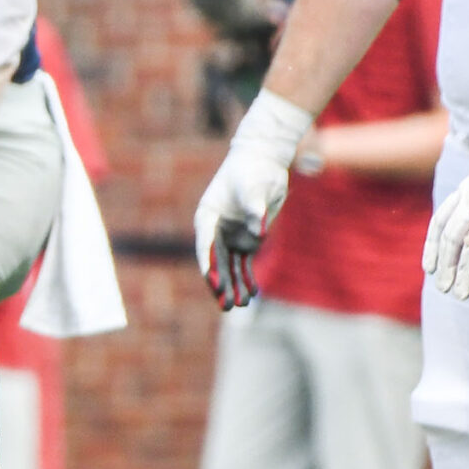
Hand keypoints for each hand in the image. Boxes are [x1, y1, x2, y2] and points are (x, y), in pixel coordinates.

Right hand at [193, 89, 311, 308]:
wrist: (263, 162)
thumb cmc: (254, 170)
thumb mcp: (254, 186)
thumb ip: (255, 209)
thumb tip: (259, 234)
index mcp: (208, 215)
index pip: (205, 243)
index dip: (208, 263)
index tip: (212, 280)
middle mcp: (217, 229)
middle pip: (216, 261)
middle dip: (221, 283)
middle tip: (225, 304)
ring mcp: (231, 235)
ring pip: (230, 266)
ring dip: (233, 286)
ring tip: (238, 306)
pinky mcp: (247, 239)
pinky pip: (246, 263)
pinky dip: (248, 278)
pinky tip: (251, 294)